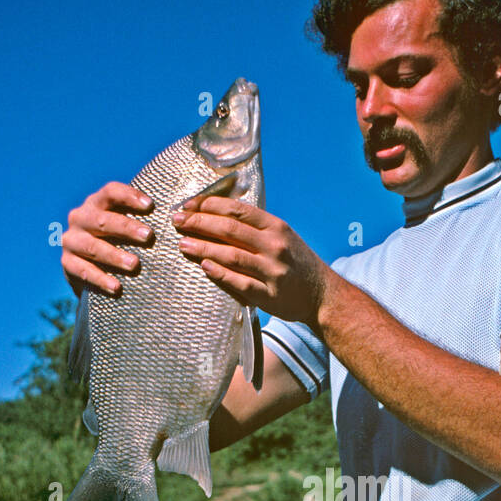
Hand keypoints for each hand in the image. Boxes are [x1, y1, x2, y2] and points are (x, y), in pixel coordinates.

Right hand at [61, 182, 154, 297]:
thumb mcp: (125, 228)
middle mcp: (80, 218)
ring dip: (114, 255)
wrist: (88, 269)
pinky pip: (83, 271)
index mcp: (96, 203)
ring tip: (134, 265)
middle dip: (126, 227)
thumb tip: (179, 217)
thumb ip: (141, 219)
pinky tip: (116, 287)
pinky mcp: (67, 263)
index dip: (129, 196)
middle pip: (102, 219)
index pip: (111, 192)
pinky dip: (100, 279)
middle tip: (148, 236)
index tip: (150, 206)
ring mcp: (71, 241)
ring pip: (92, 246)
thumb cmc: (117, 242)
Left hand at [172, 195, 331, 326]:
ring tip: (183, 243)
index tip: (189, 205)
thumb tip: (217, 216)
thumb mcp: (282, 237)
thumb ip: (255, 228)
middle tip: (178, 221)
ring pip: (231, 255)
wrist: (323, 295)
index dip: (209, 205)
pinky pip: (239, 282)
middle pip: (230, 230)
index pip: (237, 210)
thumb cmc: (297, 263)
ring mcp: (272, 271)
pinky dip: (219, 273)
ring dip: (203, 247)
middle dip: (199, 223)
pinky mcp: (269, 295)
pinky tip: (203, 265)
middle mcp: (274, 246)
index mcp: (276, 227)